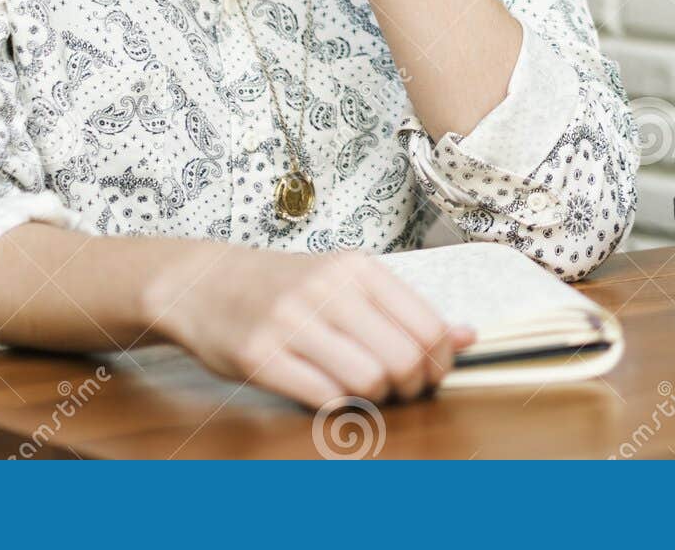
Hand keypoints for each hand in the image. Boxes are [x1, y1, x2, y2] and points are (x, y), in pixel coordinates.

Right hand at [145, 241, 477, 409]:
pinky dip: (337, 406)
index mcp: (357, 268)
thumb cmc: (288, 287)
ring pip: (367, 381)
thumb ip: (405, 310)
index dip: (438, 363)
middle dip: (410, 387)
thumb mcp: (347, 282)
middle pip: (402, 360)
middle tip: (398, 390)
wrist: (207, 284)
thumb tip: (467, 337)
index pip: (427, 326)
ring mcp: (292, 321)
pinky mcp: (261, 355)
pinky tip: (328, 391)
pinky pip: (323, 397)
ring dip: (374, 400)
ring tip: (363, 390)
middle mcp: (328, 289)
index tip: (428, 373)